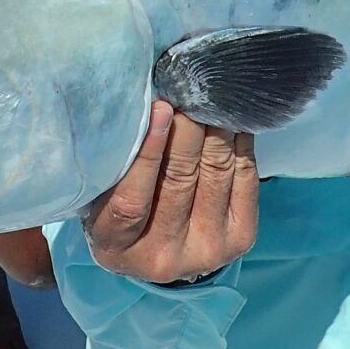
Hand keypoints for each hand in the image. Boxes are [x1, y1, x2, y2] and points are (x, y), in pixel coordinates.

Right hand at [82, 101, 257, 283]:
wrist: (159, 248)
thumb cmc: (122, 206)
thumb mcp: (104, 191)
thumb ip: (119, 160)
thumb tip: (150, 103)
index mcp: (115, 246)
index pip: (131, 201)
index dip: (149, 152)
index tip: (160, 108)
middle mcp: (163, 256)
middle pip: (180, 181)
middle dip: (188, 129)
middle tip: (190, 91)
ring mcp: (206, 250)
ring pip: (216, 172)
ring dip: (216, 128)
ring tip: (213, 96)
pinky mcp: (240, 238)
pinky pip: (245, 178)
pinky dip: (240, 142)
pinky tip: (232, 119)